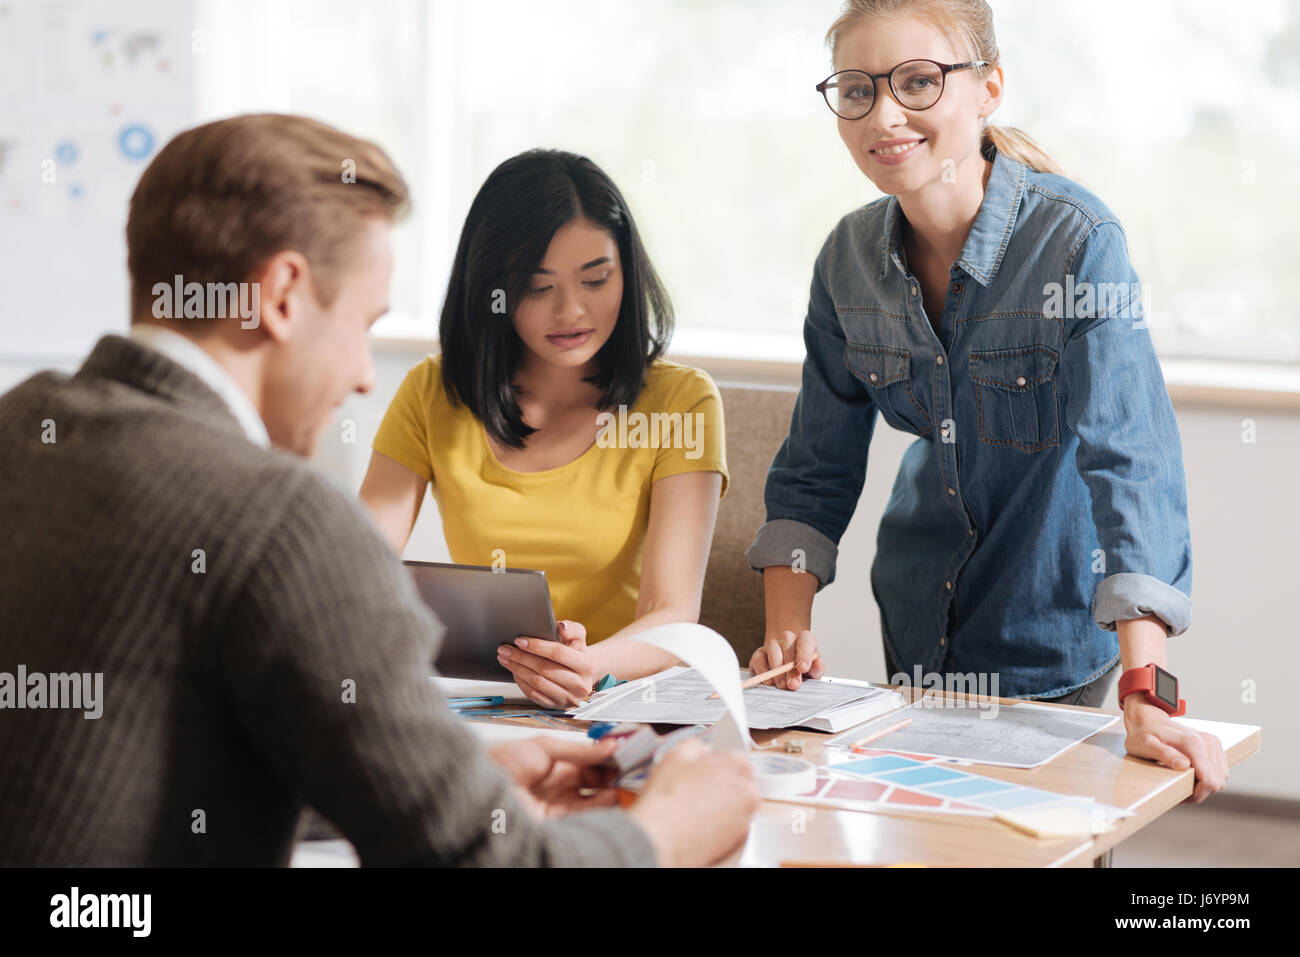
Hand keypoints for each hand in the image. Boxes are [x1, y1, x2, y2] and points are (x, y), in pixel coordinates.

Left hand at [487, 736, 620, 817]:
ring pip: (596, 802)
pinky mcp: (559, 826)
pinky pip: (587, 818)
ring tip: (632, 781)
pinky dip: (604, 810)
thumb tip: (610, 746)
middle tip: (636, 768)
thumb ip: (579, 750)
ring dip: (615, 793)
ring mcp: (560, 808)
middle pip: (597, 784)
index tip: (629, 752)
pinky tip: (616, 798)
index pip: (591, 763)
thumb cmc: (501, 764)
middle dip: (617, 777)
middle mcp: (560, 787)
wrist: (478, 793)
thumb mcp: (544, 748)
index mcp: (556, 765)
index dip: (610, 758)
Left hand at [497, 620, 601, 708]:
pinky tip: (514, 671)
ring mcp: (568, 698)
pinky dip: (520, 681)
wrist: (582, 674)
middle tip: (505, 649)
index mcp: (588, 665)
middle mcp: (580, 685)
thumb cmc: (576, 653)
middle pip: (544, 668)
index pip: (558, 653)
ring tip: (505, 658)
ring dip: (517, 669)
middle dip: (521, 657)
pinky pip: (534, 694)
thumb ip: (572, 628)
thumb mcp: (579, 637)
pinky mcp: (556, 706)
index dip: (537, 646)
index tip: (519, 640)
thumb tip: (561, 627)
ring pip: (537, 682)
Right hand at [629, 739, 759, 866]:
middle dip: (722, 783)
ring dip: (722, 804)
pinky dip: (720, 825)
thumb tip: (700, 749)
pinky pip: (731, 827)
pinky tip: (699, 823)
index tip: (706, 769)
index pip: (735, 757)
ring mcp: (744, 819)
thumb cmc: (666, 802)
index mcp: (736, 766)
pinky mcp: (737, 842)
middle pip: (739, 782)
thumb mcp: (675, 755)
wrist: (659, 840)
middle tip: (699, 788)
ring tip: (696, 807)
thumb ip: (696, 746)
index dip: (716, 762)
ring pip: (736, 806)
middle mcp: (747, 793)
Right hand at [750, 629, 824, 690]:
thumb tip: (817, 664)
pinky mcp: (759, 653)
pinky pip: (759, 660)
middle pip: (788, 650)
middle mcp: (787, 638)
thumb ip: (817, 667)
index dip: (804, 656)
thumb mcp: (814, 667)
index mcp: (804, 638)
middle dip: (791, 671)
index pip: (805, 643)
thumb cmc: (802, 664)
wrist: (787, 660)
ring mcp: (772, 644)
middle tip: (793, 685)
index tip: (803, 668)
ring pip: (773, 653)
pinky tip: (770, 680)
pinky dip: (763, 671)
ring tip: (782, 684)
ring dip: (777, 672)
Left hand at [1122, 697, 1227, 801]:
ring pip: (1221, 777)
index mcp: (1193, 743)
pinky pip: (1220, 770)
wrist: (1149, 720)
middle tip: (1180, 789)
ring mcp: (1213, 742)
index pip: (1209, 781)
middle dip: (1200, 791)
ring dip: (1205, 785)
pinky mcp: (1214, 745)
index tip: (1181, 794)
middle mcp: (1208, 741)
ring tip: (1184, 782)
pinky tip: (1192, 775)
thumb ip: (1164, 754)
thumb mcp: (1146, 745)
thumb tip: (1184, 765)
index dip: (1197, 794)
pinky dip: (1209, 777)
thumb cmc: (1144, 734)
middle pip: (1217, 781)